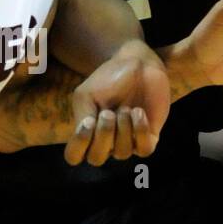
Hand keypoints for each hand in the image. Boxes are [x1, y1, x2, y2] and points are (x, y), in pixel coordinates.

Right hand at [64, 41, 170, 166]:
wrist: (137, 65)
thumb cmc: (108, 80)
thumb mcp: (87, 94)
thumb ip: (82, 114)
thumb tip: (87, 131)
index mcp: (87, 133)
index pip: (74, 156)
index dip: (79, 144)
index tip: (88, 122)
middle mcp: (106, 142)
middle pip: (96, 158)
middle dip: (104, 135)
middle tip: (109, 112)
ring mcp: (128, 141)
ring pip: (121, 153)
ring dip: (123, 128)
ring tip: (126, 108)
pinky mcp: (148, 137)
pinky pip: (144, 150)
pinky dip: (140, 130)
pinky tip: (139, 112)